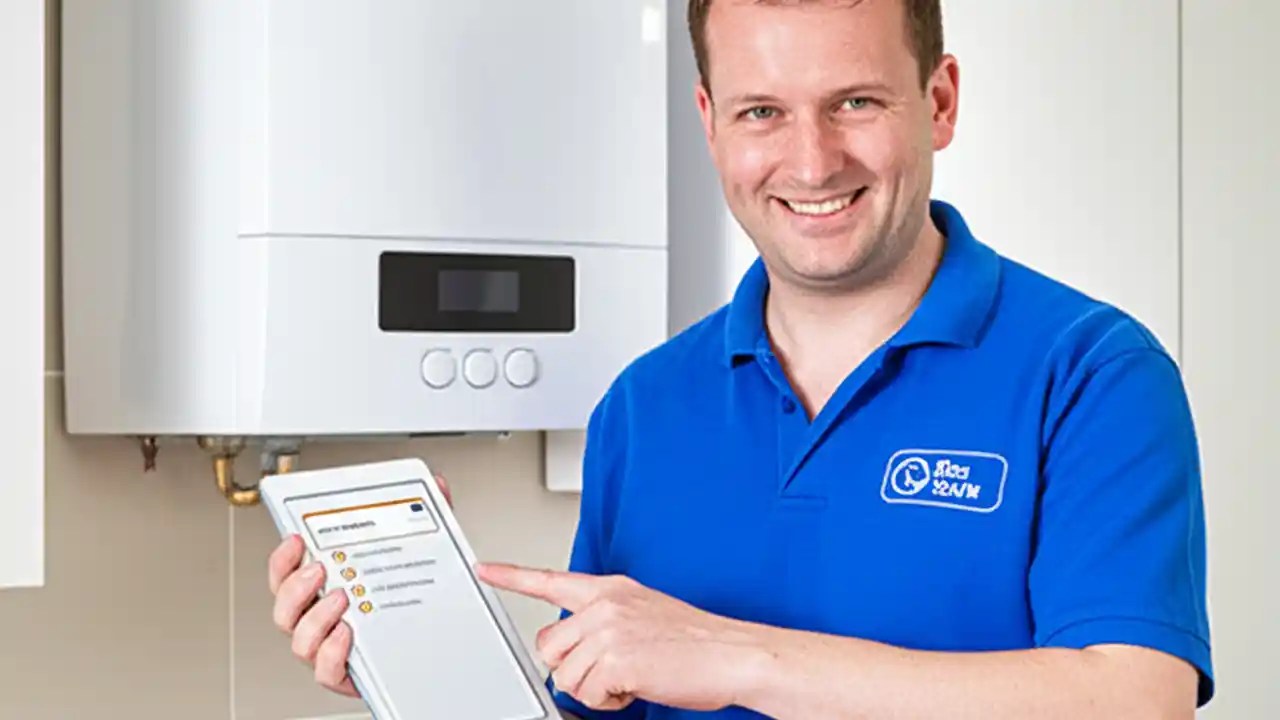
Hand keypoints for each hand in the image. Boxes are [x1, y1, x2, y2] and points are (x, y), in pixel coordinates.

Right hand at [267, 472, 452, 697]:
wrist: (427, 648)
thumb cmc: (406, 599)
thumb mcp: (416, 554)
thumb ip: (424, 519)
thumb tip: (437, 486)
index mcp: (323, 590)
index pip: (285, 573)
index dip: (282, 557)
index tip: (295, 538)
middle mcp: (319, 619)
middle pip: (283, 608)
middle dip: (295, 586)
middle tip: (320, 568)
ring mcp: (327, 648)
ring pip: (299, 640)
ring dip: (315, 618)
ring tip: (342, 598)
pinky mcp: (343, 675)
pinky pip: (324, 671)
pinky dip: (331, 654)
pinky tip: (348, 633)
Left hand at [477, 563, 763, 712]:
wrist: (732, 654)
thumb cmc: (696, 642)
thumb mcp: (645, 613)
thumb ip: (607, 620)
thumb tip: (578, 646)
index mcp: (611, 590)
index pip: (552, 580)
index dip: (512, 576)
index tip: (486, 569)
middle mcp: (606, 605)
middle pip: (548, 646)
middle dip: (572, 669)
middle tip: (610, 672)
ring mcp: (609, 630)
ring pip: (566, 676)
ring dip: (595, 689)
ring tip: (631, 677)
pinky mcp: (616, 659)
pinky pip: (588, 694)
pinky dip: (611, 701)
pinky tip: (637, 686)